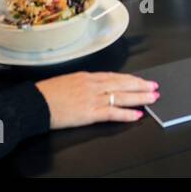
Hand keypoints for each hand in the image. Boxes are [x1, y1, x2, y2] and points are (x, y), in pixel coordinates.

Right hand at [35, 71, 158, 127]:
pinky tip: (137, 115)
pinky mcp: (90, 112)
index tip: (141, 80)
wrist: (36, 102)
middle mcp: (93, 84)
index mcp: (87, 76)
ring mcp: (92, 98)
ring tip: (152, 98)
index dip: (130, 79)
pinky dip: (126, 114)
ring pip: (121, 96)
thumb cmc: (47, 93)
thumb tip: (92, 86)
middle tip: (154, 87)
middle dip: (140, 85)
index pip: (114, 76)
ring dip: (139, 97)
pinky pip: (112, 112)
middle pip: (122, 83)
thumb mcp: (67, 81)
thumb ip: (82, 83)